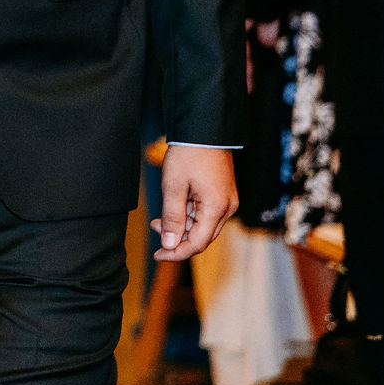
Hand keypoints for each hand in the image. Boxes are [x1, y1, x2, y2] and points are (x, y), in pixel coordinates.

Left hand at [152, 145, 238, 262]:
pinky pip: (206, 215)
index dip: (176, 252)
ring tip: (160, 217)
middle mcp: (227, 209)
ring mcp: (227, 202)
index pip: (196, 244)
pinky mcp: (223, 195)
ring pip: (203, 227)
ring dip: (182, 226)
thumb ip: (172, 218)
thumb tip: (169, 245)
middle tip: (155, 228)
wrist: (203, 129)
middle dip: (177, 238)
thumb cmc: (188, 154)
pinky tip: (174, 207)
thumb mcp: (174, 187)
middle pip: (201, 238)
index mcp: (217, 208)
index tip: (158, 254)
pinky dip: (189, 216)